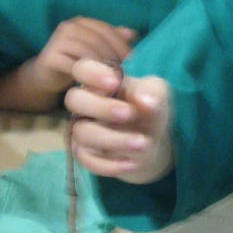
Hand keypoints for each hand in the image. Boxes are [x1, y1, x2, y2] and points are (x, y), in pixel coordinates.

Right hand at [29, 19, 136, 107]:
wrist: (44, 78)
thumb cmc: (73, 63)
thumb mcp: (95, 52)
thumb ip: (112, 41)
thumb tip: (133, 34)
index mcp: (82, 22)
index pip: (107, 30)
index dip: (122, 46)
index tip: (134, 63)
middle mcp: (69, 27)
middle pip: (98, 40)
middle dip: (114, 57)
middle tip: (126, 75)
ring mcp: (58, 40)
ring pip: (88, 52)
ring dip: (104, 68)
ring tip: (115, 82)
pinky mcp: (50, 57)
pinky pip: (74, 66)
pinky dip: (89, 77)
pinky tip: (99, 88)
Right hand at [65, 58, 172, 181]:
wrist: (153, 143)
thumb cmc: (150, 109)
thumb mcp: (158, 95)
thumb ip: (153, 92)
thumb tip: (144, 100)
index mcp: (100, 82)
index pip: (82, 69)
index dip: (92, 73)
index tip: (114, 82)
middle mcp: (86, 104)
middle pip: (74, 99)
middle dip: (101, 107)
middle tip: (129, 114)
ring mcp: (82, 129)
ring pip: (81, 133)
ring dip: (114, 140)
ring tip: (143, 143)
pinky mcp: (86, 154)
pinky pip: (86, 160)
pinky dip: (110, 164)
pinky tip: (133, 162)